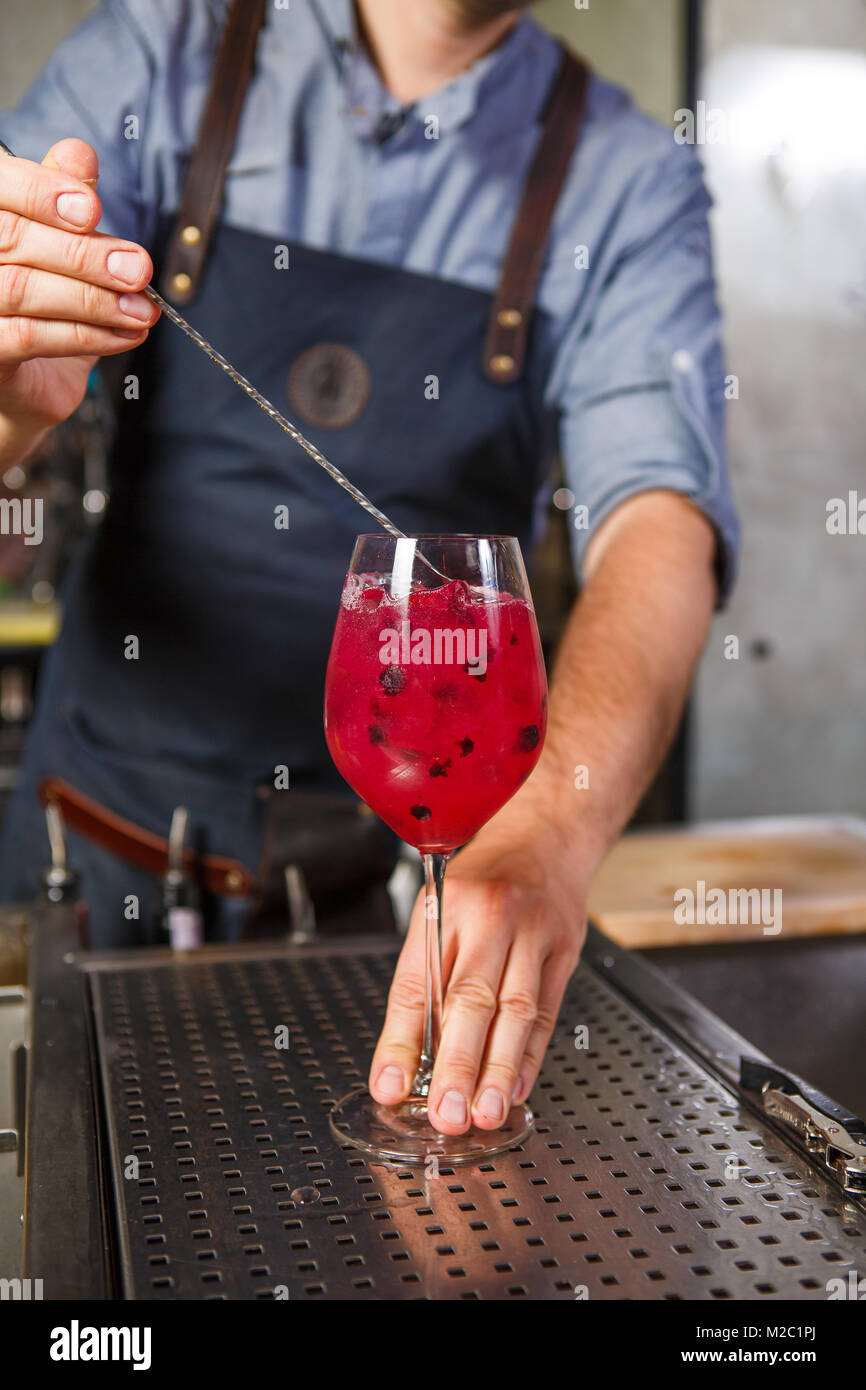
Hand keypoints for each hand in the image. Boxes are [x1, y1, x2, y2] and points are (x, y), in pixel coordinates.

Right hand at [0, 138, 158, 451]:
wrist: (25, 383)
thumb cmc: (39, 302)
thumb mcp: (56, 241)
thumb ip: (62, 195)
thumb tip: (79, 153)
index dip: (41, 192)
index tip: (92, 208)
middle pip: (14, 238)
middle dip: (85, 254)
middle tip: (139, 268)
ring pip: (23, 288)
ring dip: (94, 299)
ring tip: (141, 309)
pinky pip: (31, 337)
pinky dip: (87, 335)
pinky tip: (125, 334)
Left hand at [369, 825, 585, 1133]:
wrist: (547, 836)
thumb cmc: (485, 878)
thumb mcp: (440, 908)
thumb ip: (424, 977)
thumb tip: (404, 1057)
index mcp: (446, 907)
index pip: (417, 983)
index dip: (401, 1041)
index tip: (389, 1086)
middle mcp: (490, 918)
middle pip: (471, 999)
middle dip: (456, 1064)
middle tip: (445, 1114)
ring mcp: (534, 933)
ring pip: (515, 1011)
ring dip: (498, 1070)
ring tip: (482, 1114)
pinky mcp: (565, 951)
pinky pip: (547, 1012)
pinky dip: (530, 1056)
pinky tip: (515, 1089)